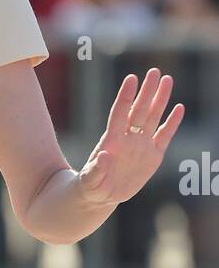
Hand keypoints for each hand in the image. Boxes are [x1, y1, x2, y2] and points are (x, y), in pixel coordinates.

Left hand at [78, 68, 184, 207]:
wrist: (102, 195)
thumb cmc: (91, 185)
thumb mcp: (89, 181)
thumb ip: (95, 170)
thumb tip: (103, 156)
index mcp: (112, 141)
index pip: (119, 113)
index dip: (125, 96)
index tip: (131, 78)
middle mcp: (128, 138)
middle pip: (139, 110)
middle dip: (147, 92)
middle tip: (154, 71)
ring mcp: (142, 145)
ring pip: (152, 117)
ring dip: (160, 100)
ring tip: (167, 80)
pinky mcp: (153, 155)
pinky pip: (164, 136)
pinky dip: (172, 123)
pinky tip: (179, 108)